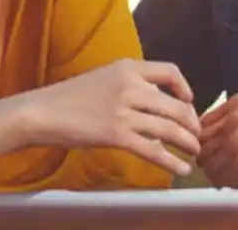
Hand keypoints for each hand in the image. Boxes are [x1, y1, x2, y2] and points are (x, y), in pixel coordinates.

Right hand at [19, 59, 200, 175]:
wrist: (42, 112)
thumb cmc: (68, 98)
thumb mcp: (102, 79)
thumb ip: (129, 86)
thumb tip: (156, 106)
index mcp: (126, 68)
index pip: (170, 71)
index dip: (185, 88)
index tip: (189, 102)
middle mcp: (129, 86)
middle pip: (177, 106)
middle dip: (192, 124)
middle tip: (196, 136)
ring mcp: (123, 111)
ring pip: (170, 129)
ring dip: (188, 143)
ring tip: (194, 152)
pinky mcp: (116, 135)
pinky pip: (154, 150)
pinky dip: (172, 162)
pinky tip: (180, 169)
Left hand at [198, 93, 237, 187]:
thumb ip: (229, 122)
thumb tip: (197, 138)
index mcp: (236, 102)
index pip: (202, 126)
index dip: (210, 144)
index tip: (224, 153)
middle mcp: (234, 118)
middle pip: (202, 145)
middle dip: (213, 158)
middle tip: (232, 167)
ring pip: (208, 164)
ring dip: (221, 174)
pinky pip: (220, 179)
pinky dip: (230, 184)